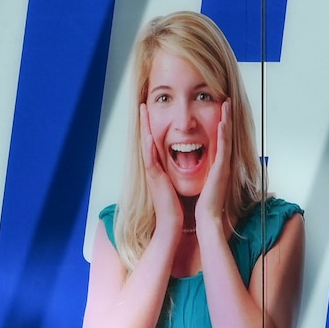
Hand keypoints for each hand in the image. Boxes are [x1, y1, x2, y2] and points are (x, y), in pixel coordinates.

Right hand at [137, 105, 180, 228]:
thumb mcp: (176, 183)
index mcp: (160, 168)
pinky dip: (149, 148)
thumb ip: (177, 172)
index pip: (156, 142)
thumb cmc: (177, 206)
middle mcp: (154, 168)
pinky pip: (150, 161)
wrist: (172, 223)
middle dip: (144, 122)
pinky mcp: (155, 180)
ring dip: (144, 128)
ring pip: (146, 146)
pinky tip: (148, 136)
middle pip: (147, 139)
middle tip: (142, 105)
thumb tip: (186, 161)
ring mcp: (152, 173)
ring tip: (142, 112)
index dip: (152, 126)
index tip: (151, 111)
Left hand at [197, 100, 236, 247]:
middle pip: (227, 135)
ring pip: (227, 139)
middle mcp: (223, 164)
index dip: (223, 124)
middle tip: (227, 101)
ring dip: (227, 121)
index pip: (221, 140)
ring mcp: (224, 166)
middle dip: (227, 117)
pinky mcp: (221, 170)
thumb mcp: (206, 182)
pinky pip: (223, 149)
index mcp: (219, 166)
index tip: (222, 111)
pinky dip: (223, 136)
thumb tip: (203, 164)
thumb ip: (207, 172)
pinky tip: (223, 124)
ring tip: (227, 105)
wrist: (207, 218)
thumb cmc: (205, 204)